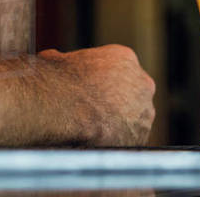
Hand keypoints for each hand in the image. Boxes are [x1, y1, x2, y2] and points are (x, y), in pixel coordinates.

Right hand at [40, 45, 155, 146]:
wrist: (60, 107)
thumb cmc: (57, 80)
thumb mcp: (57, 57)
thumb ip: (67, 60)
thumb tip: (55, 60)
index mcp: (125, 58)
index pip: (121, 70)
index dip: (105, 82)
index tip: (92, 90)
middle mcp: (142, 83)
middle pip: (133, 93)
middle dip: (119, 102)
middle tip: (96, 110)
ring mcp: (144, 112)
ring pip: (135, 118)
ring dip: (120, 123)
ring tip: (94, 128)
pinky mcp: (139, 137)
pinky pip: (130, 139)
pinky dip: (117, 141)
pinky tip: (97, 140)